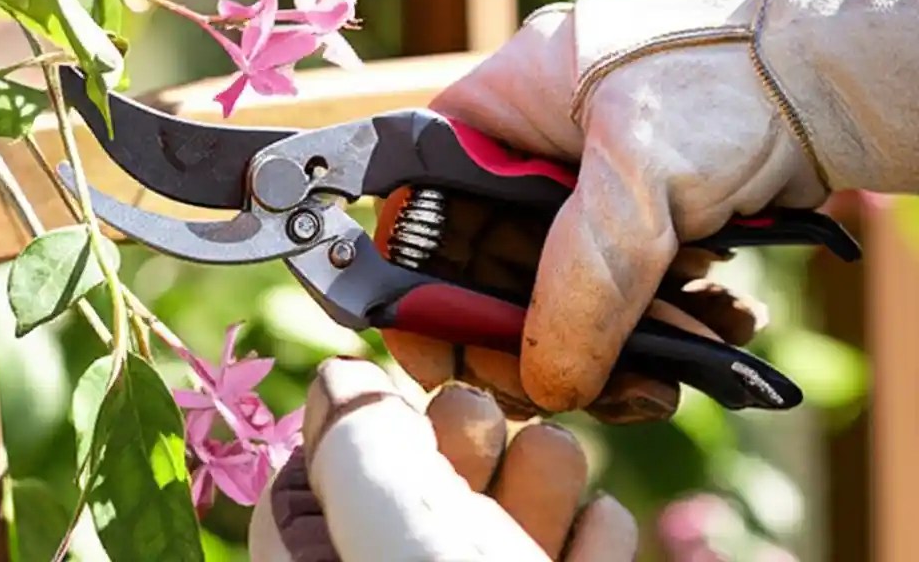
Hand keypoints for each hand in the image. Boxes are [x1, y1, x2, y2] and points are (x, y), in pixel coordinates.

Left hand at [247, 358, 636, 561]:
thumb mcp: (395, 520)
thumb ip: (359, 439)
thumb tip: (339, 376)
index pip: (324, 472)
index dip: (369, 420)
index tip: (407, 387)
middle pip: (430, 481)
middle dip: (470, 437)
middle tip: (484, 421)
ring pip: (509, 510)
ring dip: (539, 472)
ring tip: (554, 460)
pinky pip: (571, 551)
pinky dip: (588, 534)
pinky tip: (597, 521)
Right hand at [375, 0, 825, 419]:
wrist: (838, 76)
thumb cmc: (730, 81)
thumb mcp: (639, 176)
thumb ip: (583, 279)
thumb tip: (548, 384)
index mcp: (491, 112)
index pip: (419, 213)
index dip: (421, 291)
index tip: (454, 359)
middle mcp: (524, 153)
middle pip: (489, 271)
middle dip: (544, 337)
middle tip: (595, 385)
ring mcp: (583, 188)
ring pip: (561, 294)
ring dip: (618, 341)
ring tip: (686, 359)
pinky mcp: (639, 217)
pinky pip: (621, 293)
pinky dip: (663, 325)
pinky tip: (718, 324)